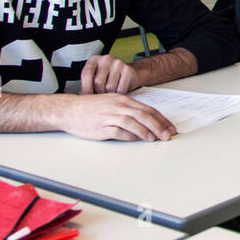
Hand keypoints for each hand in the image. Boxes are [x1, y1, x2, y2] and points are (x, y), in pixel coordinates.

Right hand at [57, 93, 175, 141]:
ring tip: (155, 139)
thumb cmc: (91, 108)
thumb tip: (148, 122)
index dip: (161, 119)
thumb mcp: (113, 104)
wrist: (69, 110)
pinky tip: (137, 140)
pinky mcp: (101, 127)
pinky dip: (130, 136)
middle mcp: (118, 106)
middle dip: (158, 126)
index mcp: (123, 100)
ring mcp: (109, 116)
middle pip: (143, 115)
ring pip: (133, 122)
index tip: (170, 127)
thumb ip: (129, 111)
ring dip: (146, 131)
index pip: (147, 109)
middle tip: (167, 135)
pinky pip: (119, 132)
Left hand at [79, 54, 140, 94]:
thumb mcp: (95, 77)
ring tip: (110, 91)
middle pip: (98, 82)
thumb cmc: (107, 77)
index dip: (85, 88)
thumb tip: (80, 97)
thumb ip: (87, 84)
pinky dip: (119, 94)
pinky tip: (119, 90)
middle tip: (101, 95)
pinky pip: (120, 89)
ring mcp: (118, 63)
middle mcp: (106, 59)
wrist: (128, 73)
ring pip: (110, 87)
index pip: (86, 74)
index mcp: (94, 59)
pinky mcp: (128, 70)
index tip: (87, 98)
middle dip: (99, 92)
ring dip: (109, 94)